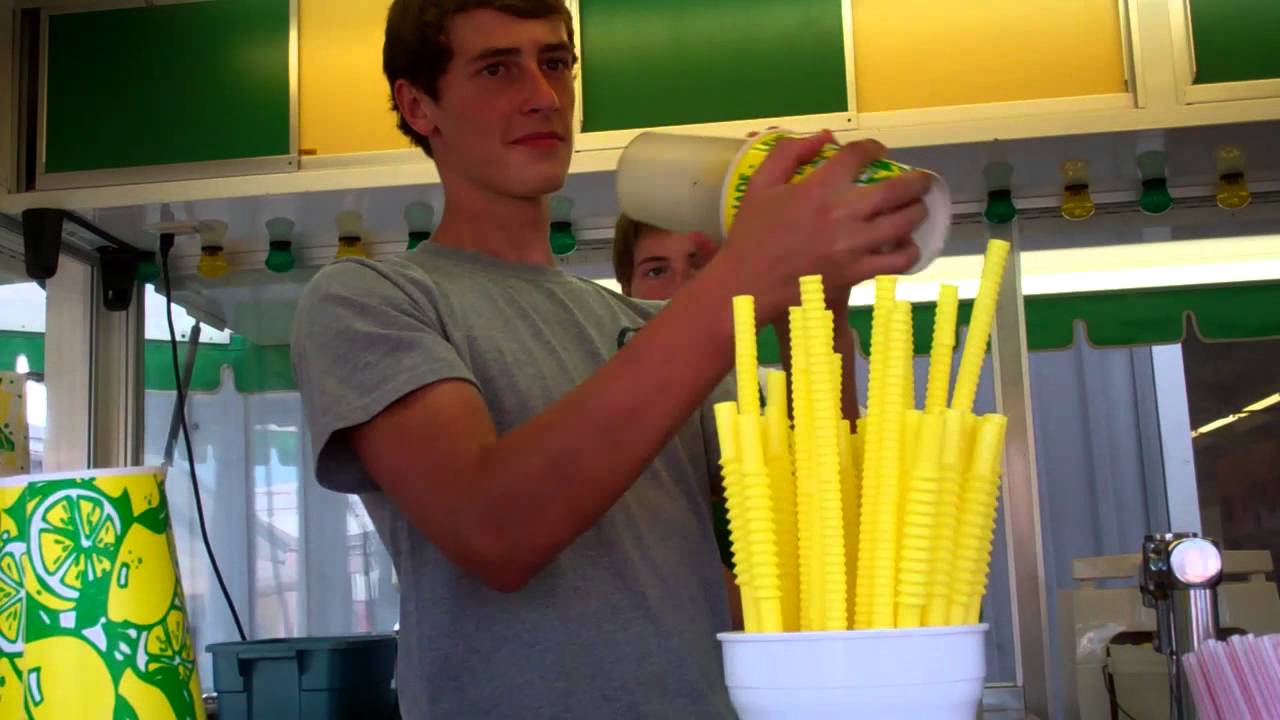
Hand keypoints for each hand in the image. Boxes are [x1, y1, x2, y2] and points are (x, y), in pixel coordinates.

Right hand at [718, 132, 929, 322]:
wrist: (748, 286)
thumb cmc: (752, 235)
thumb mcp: (761, 185)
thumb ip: (789, 153)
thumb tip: (824, 137)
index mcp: (820, 187)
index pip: (860, 155)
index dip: (873, 147)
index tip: (876, 150)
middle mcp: (844, 213)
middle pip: (897, 189)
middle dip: (916, 181)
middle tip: (921, 181)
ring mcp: (855, 245)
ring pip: (904, 223)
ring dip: (917, 212)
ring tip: (917, 210)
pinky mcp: (858, 273)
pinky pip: (897, 261)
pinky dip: (908, 251)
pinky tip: (905, 246)